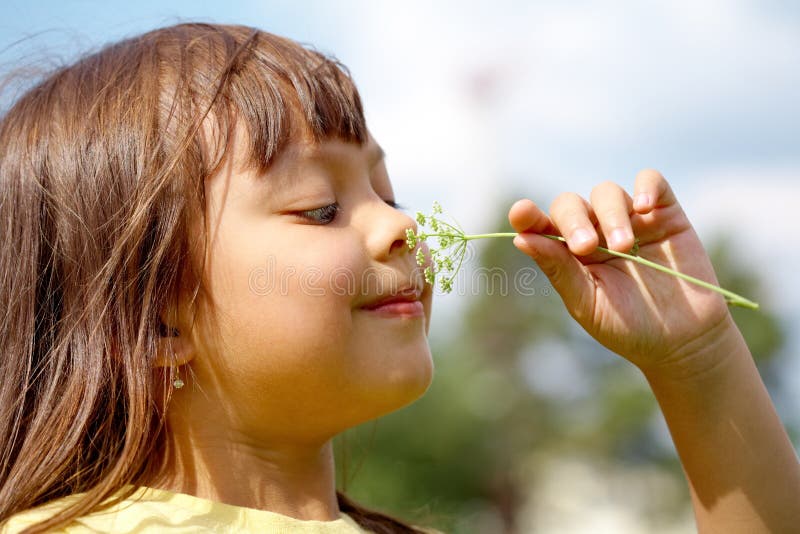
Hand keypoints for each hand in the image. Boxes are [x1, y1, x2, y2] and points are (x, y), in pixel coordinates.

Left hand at [508, 169, 731, 371]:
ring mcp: (630, 220)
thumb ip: (558, 269)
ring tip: (623, 248)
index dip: (528, 216)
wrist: (682, 341)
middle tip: (586, 247)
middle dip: (573, 221)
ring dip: (610, 215)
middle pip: (571, 205)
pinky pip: (652, 181)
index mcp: (568, 253)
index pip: (541, 225)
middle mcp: (595, 231)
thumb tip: (521, 239)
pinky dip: (646, 187)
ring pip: (607, 192)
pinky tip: (644, 207)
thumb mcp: (587, 302)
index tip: (521, 214)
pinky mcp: (665, 214)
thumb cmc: (627, 326)